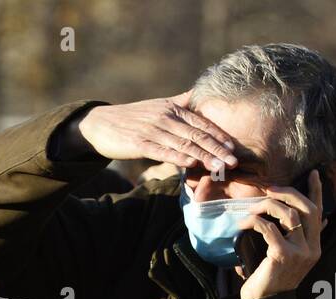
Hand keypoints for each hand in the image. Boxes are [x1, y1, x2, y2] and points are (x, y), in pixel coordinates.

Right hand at [77, 92, 236, 168]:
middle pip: (197, 135)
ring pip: (183, 144)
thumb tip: (202, 93)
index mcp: (173, 108)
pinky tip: (190, 164)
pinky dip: (177, 157)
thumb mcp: (159, 105)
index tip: (234, 147)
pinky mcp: (139, 143)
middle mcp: (165, 117)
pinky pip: (162, 151)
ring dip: (203, 157)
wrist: (100, 123)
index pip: (201, 122)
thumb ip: (182, 101)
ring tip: (218, 167)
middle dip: (217, 149)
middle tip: (234, 162)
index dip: (219, 135)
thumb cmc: (132, 117)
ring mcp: (152, 130)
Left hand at [238, 170, 325, 298]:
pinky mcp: (284, 256)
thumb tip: (303, 220)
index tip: (313, 173)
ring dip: (268, 206)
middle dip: (288, 193)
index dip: (316, 192)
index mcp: (315, 246)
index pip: (319, 213)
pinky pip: (270, 229)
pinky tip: (244, 224)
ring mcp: (300, 253)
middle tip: (270, 188)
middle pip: (307, 209)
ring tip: (251, 210)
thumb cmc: (270, 280)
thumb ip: (295, 240)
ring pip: (289, 216)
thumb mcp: (287, 258)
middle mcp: (312, 248)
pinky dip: (256, 222)